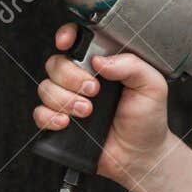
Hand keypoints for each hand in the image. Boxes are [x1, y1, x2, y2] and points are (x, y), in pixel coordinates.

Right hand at [33, 22, 173, 186]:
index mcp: (103, 63)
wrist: (140, 155)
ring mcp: (69, 100)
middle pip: (56, 64)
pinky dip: (49, 117)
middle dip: (71, 76)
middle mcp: (82, 78)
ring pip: (46, 87)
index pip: (77, 40)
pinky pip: (40, 113)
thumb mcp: (152, 85)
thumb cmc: (148, 119)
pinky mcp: (60, 122)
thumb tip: (101, 60)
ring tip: (87, 111)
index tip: (66, 42)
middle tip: (94, 91)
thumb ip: (132, 65)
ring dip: (64, 99)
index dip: (67, 36)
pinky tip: (67, 123)